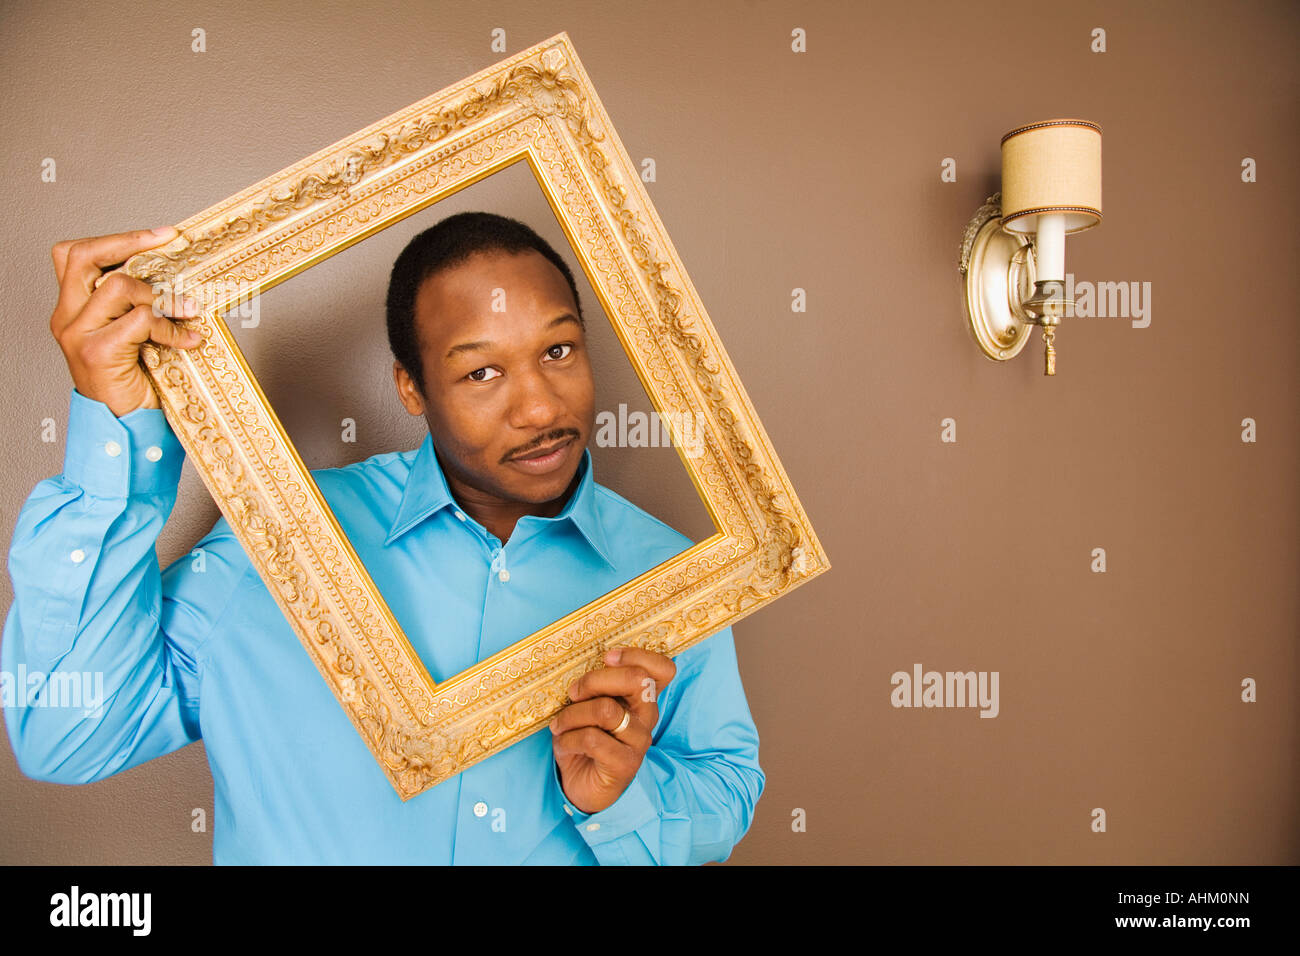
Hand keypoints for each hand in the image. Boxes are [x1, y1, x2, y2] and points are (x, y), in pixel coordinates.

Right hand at [49, 227, 203, 418]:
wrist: (123, 429)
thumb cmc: (131, 383)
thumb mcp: (130, 337)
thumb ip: (134, 307)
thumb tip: (172, 277)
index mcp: (71, 310)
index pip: (76, 255)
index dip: (117, 239)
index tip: (160, 235)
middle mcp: (67, 318)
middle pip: (83, 256)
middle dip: (130, 242)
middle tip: (168, 241)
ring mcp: (78, 335)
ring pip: (118, 286)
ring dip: (162, 296)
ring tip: (188, 312)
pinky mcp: (98, 352)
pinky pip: (141, 321)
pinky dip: (171, 328)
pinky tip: (188, 341)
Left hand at [550, 646, 676, 814]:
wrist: (582, 787)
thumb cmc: (584, 741)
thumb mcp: (587, 708)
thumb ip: (593, 688)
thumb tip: (578, 667)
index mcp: (641, 698)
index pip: (663, 669)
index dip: (638, 655)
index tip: (607, 657)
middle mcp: (647, 717)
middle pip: (637, 680)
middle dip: (596, 679)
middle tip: (573, 692)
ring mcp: (639, 741)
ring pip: (606, 709)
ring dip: (573, 714)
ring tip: (559, 724)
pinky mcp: (625, 763)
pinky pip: (593, 739)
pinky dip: (568, 738)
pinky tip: (562, 744)